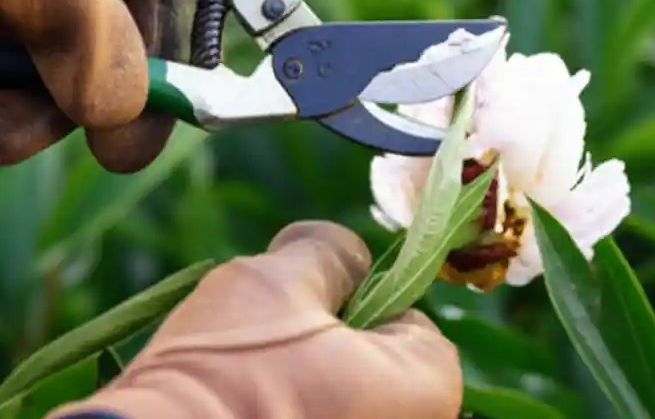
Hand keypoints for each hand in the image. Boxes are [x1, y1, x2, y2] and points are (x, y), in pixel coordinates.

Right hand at [48, 222, 463, 418]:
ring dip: (301, 388)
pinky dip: (280, 414)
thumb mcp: (277, 282)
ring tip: (245, 383)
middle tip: (267, 344)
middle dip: (327, 350)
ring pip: (339, 403)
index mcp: (429, 390)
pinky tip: (234, 411)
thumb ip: (328, 252)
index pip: (409, 323)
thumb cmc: (226, 374)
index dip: (355, 301)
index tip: (304, 305)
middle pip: (374, 370)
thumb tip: (343, 255)